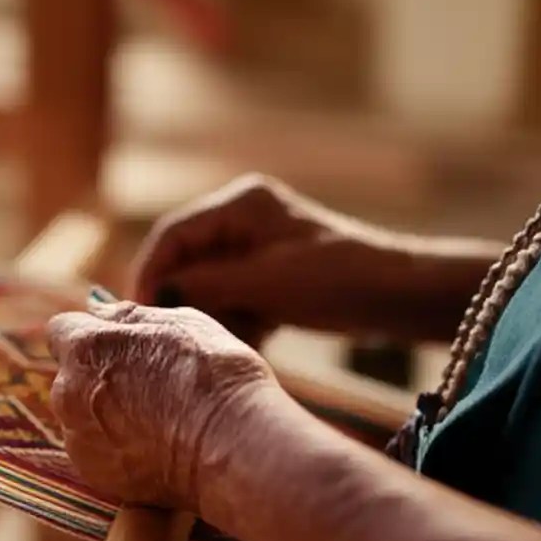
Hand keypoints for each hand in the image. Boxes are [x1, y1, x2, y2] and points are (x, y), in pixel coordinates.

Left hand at [46, 300, 275, 508]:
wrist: (231, 442)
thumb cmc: (211, 373)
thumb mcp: (178, 322)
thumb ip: (128, 316)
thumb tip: (100, 310)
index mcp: (84, 347)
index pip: (61, 330)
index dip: (90, 336)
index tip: (116, 346)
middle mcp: (67, 392)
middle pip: (70, 377)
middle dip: (96, 378)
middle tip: (146, 385)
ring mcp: (78, 437)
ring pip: (81, 418)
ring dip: (104, 416)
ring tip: (155, 421)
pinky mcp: (94, 474)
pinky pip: (96, 453)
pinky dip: (117, 450)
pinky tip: (155, 448)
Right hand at [132, 173, 502, 342]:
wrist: (398, 295)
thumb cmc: (336, 279)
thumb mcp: (265, 282)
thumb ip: (206, 285)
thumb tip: (155, 294)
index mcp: (240, 205)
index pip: (174, 235)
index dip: (151, 272)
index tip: (142, 313)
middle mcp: (244, 220)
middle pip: (189, 261)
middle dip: (189, 299)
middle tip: (188, 335)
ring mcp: (259, 249)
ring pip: (211, 286)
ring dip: (217, 315)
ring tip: (237, 335)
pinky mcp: (272, 276)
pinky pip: (236, 298)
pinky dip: (240, 320)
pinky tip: (260, 335)